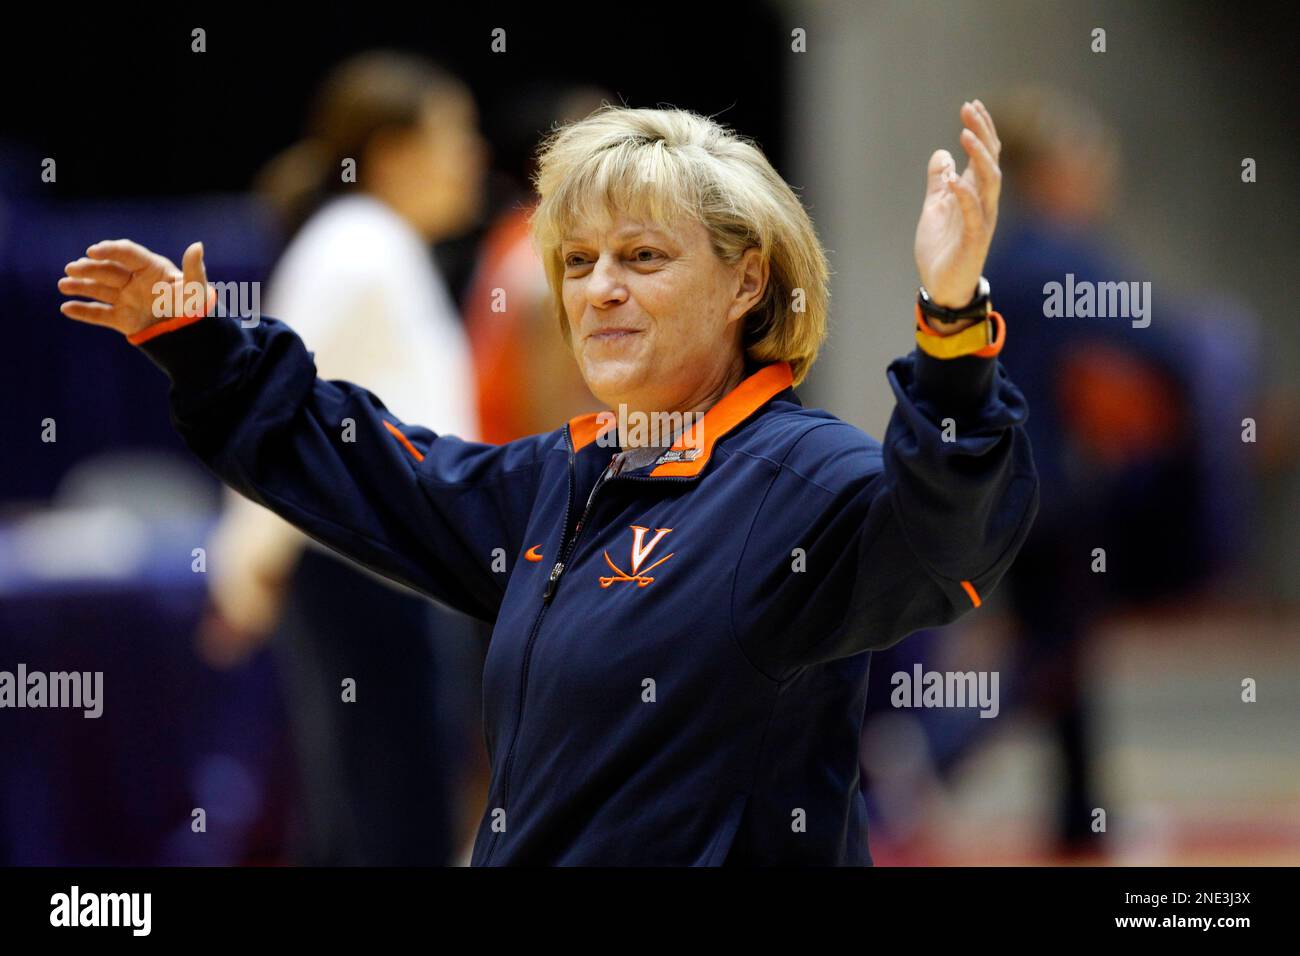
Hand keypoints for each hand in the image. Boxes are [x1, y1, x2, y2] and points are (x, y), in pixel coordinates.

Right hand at [59, 239, 210, 338]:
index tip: (93, 251)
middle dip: (89, 268)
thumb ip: (194, 268)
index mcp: (150, 268)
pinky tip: (66, 309)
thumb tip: (197, 246)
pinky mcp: (121, 318)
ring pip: (99, 290)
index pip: (127, 254)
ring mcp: (125, 298)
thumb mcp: (197, 288)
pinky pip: (98, 314)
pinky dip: (83, 312)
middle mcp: (134, 280)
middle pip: (108, 270)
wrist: (192, 334)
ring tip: (63, 285)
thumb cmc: (196, 306)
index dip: (109, 250)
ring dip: (80, 286)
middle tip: (72, 268)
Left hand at [914, 100, 1001, 308]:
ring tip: (964, 135)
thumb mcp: (935, 208)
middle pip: (990, 160)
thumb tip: (941, 155)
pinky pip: (975, 215)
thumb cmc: (942, 249)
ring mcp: (981, 221)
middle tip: (969, 109)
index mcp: (975, 193)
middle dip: (982, 133)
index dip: (980, 129)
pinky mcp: (974, 241)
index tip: (970, 105)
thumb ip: (938, 183)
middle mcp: (984, 203)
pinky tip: (953, 179)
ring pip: (990, 182)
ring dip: (979, 157)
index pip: (984, 154)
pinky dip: (965, 195)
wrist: (942, 287)